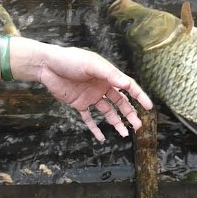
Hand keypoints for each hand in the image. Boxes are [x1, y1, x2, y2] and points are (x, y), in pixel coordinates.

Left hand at [23, 43, 153, 141]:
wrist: (47, 65)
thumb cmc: (70, 59)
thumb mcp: (92, 64)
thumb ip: (110, 74)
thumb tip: (128, 84)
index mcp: (107, 75)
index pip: (128, 86)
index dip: (139, 96)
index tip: (149, 107)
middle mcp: (101, 86)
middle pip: (120, 102)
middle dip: (130, 114)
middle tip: (138, 126)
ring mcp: (91, 96)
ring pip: (108, 112)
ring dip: (117, 122)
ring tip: (125, 134)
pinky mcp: (79, 103)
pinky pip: (89, 118)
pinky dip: (95, 128)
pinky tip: (102, 138)